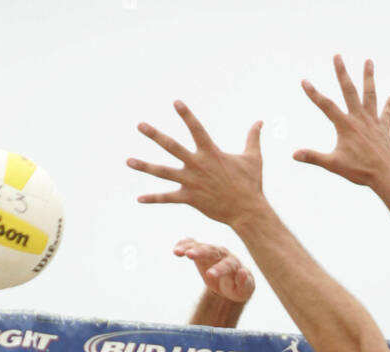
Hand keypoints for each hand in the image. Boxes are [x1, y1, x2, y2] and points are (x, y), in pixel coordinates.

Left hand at [127, 103, 264, 226]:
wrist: (247, 211)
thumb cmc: (251, 184)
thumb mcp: (254, 158)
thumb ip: (253, 137)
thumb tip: (260, 121)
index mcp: (211, 152)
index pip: (196, 128)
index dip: (186, 114)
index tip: (175, 102)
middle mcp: (197, 164)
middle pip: (171, 146)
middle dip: (154, 135)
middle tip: (139, 125)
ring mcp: (191, 182)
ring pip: (163, 172)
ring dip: (145, 166)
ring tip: (128, 161)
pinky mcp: (190, 198)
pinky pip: (167, 198)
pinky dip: (153, 198)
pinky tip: (139, 198)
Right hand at [173, 238, 254, 303]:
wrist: (231, 283)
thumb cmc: (238, 288)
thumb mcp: (245, 290)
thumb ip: (245, 283)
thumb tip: (242, 272)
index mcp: (234, 264)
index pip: (227, 264)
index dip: (219, 269)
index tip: (209, 275)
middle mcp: (222, 254)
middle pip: (212, 250)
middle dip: (201, 252)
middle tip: (189, 255)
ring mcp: (211, 252)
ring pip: (200, 246)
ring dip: (189, 247)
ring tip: (177, 251)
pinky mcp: (201, 252)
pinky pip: (192, 245)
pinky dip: (184, 245)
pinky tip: (176, 249)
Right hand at [295, 56, 389, 187]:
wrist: (385, 176)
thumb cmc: (359, 171)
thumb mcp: (333, 164)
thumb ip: (313, 157)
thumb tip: (294, 155)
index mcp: (345, 126)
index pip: (326, 106)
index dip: (313, 94)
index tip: (304, 81)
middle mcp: (359, 119)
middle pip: (349, 91)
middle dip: (342, 73)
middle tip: (338, 56)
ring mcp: (373, 122)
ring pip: (370, 95)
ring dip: (369, 77)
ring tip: (369, 61)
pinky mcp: (384, 129)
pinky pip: (386, 115)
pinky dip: (389, 106)